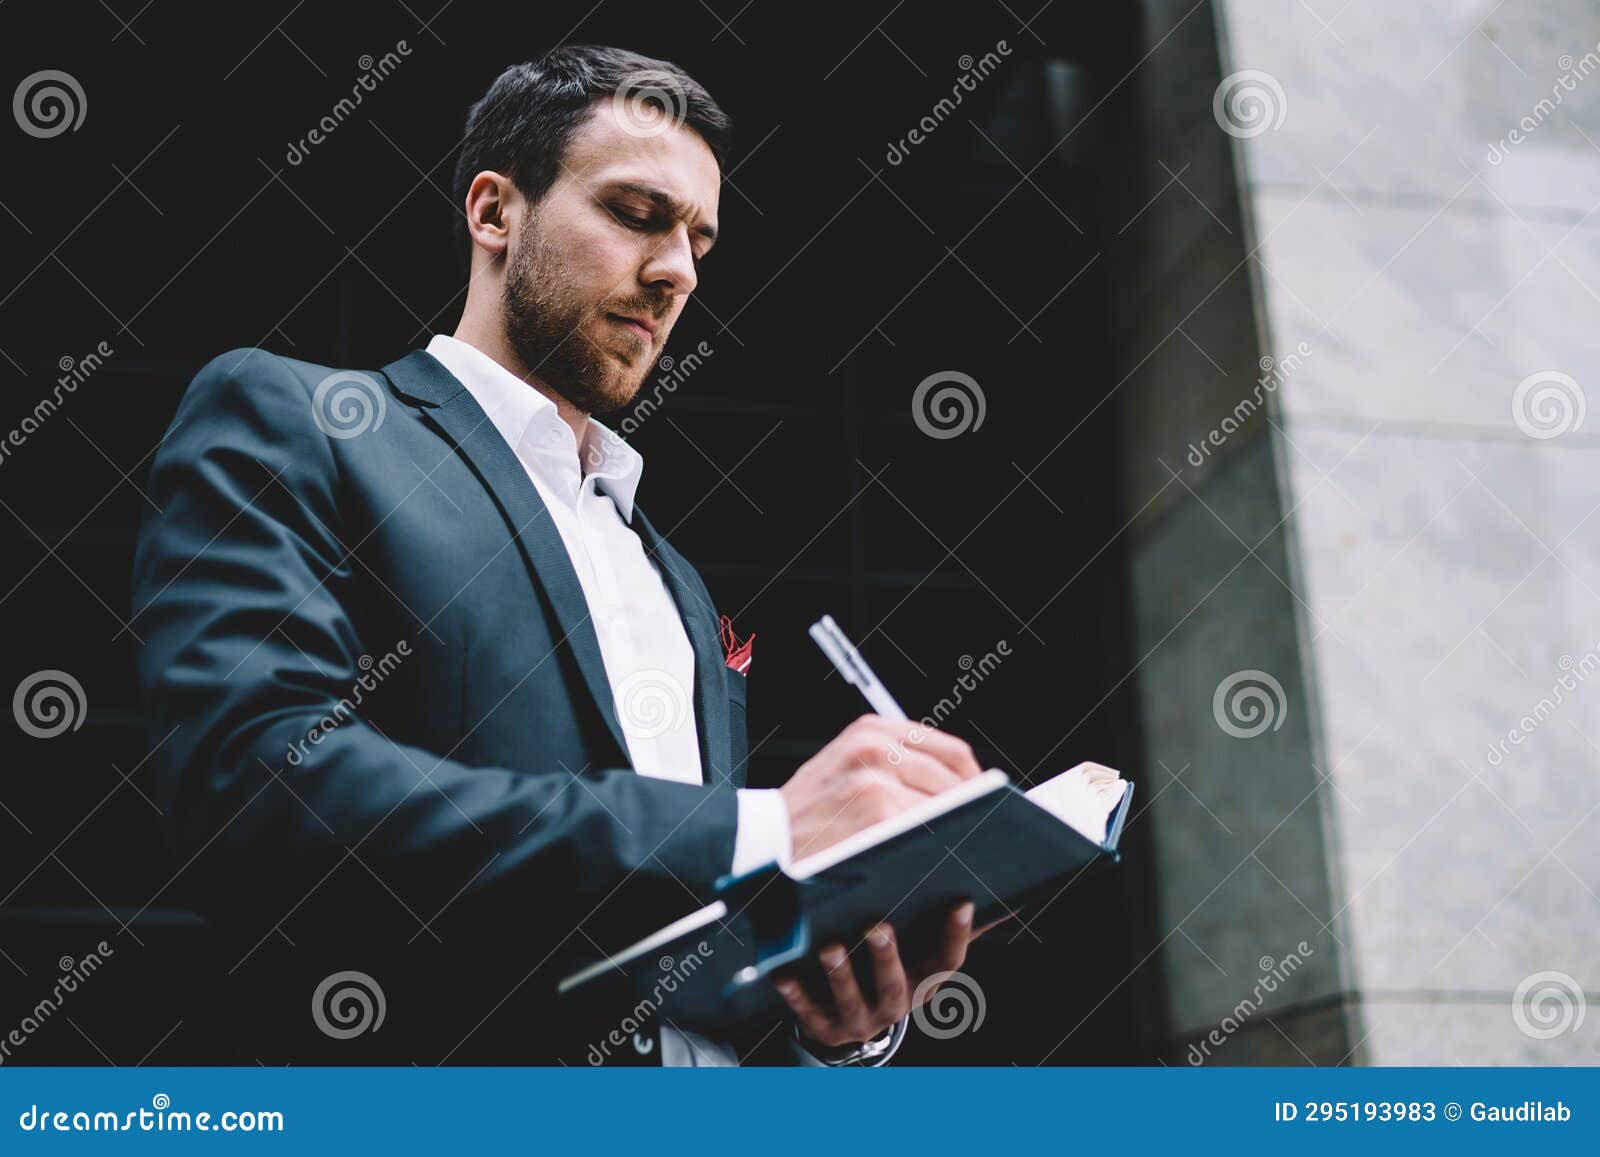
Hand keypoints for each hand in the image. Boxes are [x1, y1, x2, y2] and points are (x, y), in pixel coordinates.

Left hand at [774, 900, 1008, 1050]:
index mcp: (923, 985)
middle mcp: (895, 1006)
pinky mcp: (825, 1028)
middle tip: (876, 925)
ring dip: (840, 974)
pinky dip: (796, 994)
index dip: (957, 935)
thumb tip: (1008, 898)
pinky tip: (782, 974)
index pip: (948, 964)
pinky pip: (809, 1014)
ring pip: (851, 999)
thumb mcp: (924, 951)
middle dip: (886, 956)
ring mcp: (859, 1020)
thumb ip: (956, 927)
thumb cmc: (893, 968)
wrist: (851, 1020)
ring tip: (829, 946)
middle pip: (896, 984)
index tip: (961, 901)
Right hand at [779, 714, 983, 861]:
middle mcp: (874, 746)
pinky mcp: (875, 812)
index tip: (985, 803)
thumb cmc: (804, 812)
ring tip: (961, 845)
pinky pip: (925, 828)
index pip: (948, 750)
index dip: (973, 781)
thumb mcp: (844, 765)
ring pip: (944, 804)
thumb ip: (892, 763)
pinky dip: (938, 843)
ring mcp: (876, 779)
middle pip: (952, 778)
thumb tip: (954, 785)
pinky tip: (938, 856)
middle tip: (980, 832)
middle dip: (971, 809)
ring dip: (958, 828)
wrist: (761, 839)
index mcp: (871, 730)